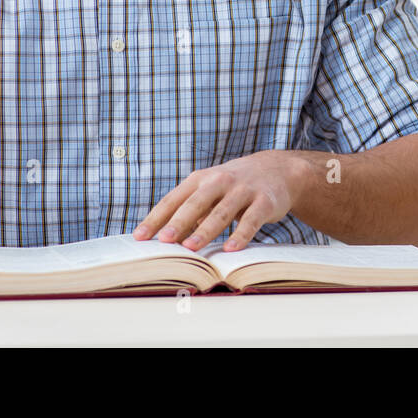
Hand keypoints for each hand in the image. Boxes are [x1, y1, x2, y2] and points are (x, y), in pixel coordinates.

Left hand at [133, 150, 306, 251]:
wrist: (277, 169)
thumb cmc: (234, 185)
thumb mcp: (210, 191)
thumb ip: (189, 212)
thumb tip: (163, 240)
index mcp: (200, 179)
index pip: (173, 199)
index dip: (156, 218)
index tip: (140, 237)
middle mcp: (219, 181)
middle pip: (195, 203)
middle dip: (178, 222)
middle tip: (164, 241)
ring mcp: (243, 190)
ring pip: (221, 212)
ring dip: (205, 230)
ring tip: (191, 248)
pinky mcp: (264, 201)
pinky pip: (251, 220)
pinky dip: (241, 234)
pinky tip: (231, 248)